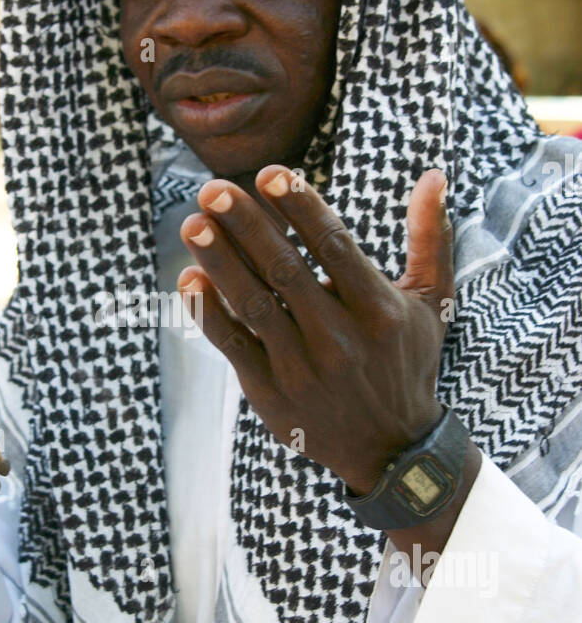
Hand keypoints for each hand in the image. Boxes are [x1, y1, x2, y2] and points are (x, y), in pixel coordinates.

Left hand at [177, 166, 453, 497]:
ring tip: (193, 224)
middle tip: (212, 188)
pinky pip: (234, 347)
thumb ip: (429, 237)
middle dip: (247, 226)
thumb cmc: (408, 361)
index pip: (334, 247)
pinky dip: (210, 314)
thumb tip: (433, 175)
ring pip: (254, 305)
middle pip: (286, 271)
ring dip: (219, 262)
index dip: (300, 207)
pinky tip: (189, 279)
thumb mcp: (432, 302)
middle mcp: (341, 338)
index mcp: (379, 309)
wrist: (392, 449)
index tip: (269, 173)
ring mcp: (303, 368)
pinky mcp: (272, 393)